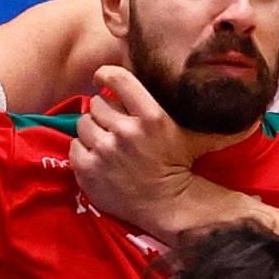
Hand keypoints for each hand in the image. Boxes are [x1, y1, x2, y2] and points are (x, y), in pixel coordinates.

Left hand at [70, 66, 199, 237]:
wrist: (167, 204)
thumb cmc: (178, 163)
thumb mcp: (188, 130)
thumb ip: (180, 105)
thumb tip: (204, 81)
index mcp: (151, 116)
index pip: (118, 79)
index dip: (105, 75)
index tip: (102, 78)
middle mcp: (126, 131)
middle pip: (97, 103)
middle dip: (104, 112)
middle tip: (113, 125)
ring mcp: (105, 151)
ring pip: (83, 123)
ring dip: (92, 130)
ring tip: (105, 142)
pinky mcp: (88, 170)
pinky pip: (73, 145)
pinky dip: (83, 149)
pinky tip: (97, 157)